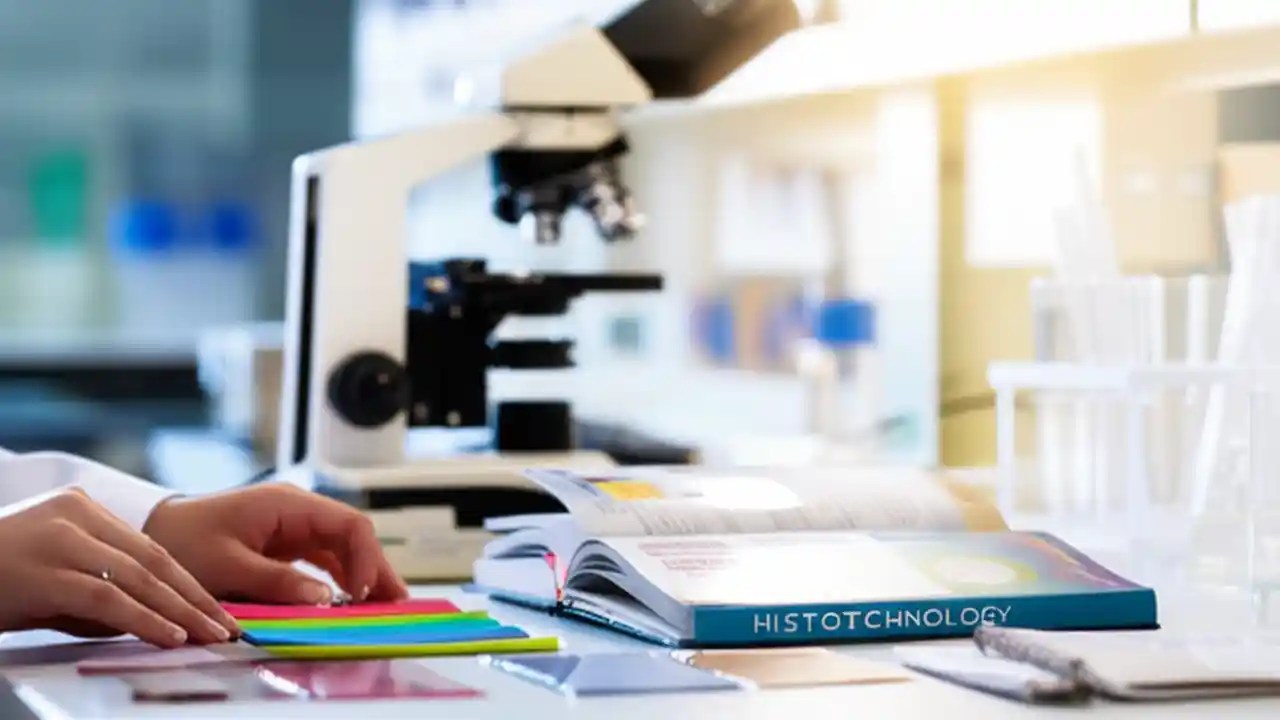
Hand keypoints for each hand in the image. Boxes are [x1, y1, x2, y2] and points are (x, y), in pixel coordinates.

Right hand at [0, 489, 238, 647]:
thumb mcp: (52, 579)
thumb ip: (98, 590)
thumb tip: (155, 620)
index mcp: (81, 508)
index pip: (151, 549)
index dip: (189, 583)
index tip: (217, 610)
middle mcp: (74, 515)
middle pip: (153, 560)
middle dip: (195, 598)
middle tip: (227, 627)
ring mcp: (58, 539)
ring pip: (138, 577)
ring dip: (179, 611)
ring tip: (208, 636)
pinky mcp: (43, 571)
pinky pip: (107, 597)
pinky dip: (144, 619)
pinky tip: (169, 635)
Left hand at [144, 484, 407, 605]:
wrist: (150, 534)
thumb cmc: (181, 542)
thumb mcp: (227, 567)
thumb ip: (277, 582)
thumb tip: (325, 598)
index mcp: (287, 504)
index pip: (348, 524)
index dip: (366, 558)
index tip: (365, 594)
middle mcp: (296, 511)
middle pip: (352, 536)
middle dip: (375, 567)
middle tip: (395, 603)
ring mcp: (291, 527)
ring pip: (342, 548)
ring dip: (362, 574)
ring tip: (382, 605)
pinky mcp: (283, 545)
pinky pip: (322, 560)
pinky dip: (339, 579)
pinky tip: (351, 600)